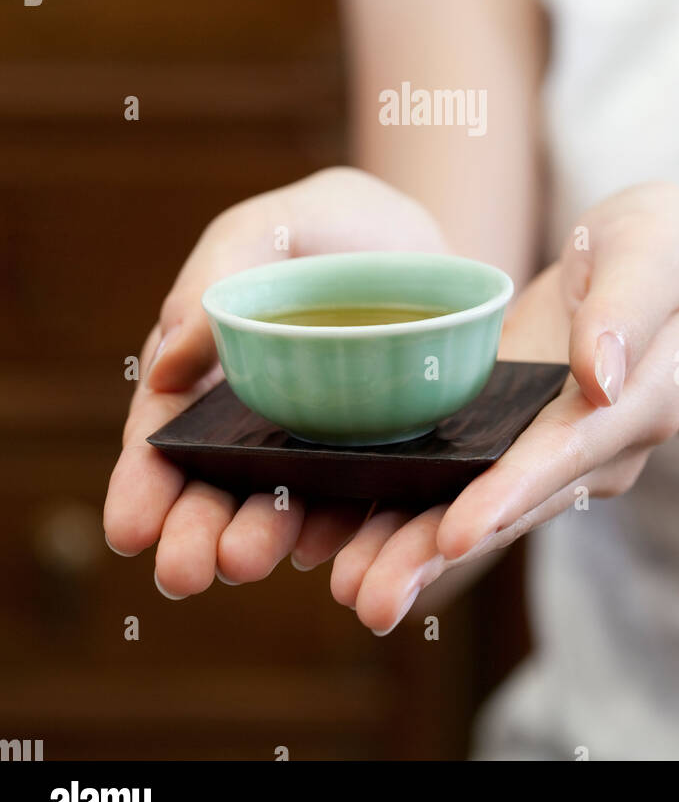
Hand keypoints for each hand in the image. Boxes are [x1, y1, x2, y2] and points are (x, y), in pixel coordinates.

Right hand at [103, 167, 447, 596]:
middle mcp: (258, 428)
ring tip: (242, 563)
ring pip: (283, 508)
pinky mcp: (385, 461)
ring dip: (257, 542)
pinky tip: (324, 549)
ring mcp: (322, 451)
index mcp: (210, 374)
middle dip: (193, 534)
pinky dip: (339, 527)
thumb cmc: (325, 228)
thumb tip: (163, 368)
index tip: (128, 530)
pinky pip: (361, 502)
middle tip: (182, 573)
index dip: (143, 484)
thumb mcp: (264, 230)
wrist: (427, 236)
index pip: (165, 438)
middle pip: (216, 490)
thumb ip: (212, 279)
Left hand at [323, 182, 678, 634]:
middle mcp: (594, 447)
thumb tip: (601, 376)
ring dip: (412, 549)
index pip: (567, 451)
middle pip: (512, 504)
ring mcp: (549, 453)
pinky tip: (348, 544)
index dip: (511, 492)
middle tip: (372, 599)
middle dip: (440, 549)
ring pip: (477, 507)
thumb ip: (630, 306)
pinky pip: (457, 483)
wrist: (650, 266)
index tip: (456, 533)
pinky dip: (405, 513)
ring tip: (348, 589)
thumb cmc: (654, 245)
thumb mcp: (655, 246)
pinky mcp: (510, 442)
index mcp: (638, 402)